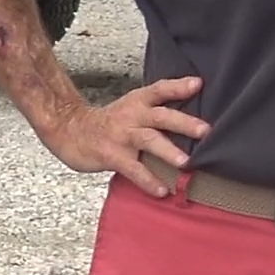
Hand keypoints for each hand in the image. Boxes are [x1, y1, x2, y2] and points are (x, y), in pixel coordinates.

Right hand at [40, 75, 206, 195]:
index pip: (160, 90)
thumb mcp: (130, 107)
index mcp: (138, 102)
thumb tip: (192, 119)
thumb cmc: (107, 123)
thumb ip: (156, 110)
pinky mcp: (112, 156)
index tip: (198, 84)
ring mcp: (122, 137)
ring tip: (185, 162)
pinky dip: (148, 180)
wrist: (69, 130)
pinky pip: (133, 169)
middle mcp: (132, 117)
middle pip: (160, 116)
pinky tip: (162, 190)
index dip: (178, 87)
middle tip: (205, 131)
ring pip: (148, 140)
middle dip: (184, 123)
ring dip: (168, 151)